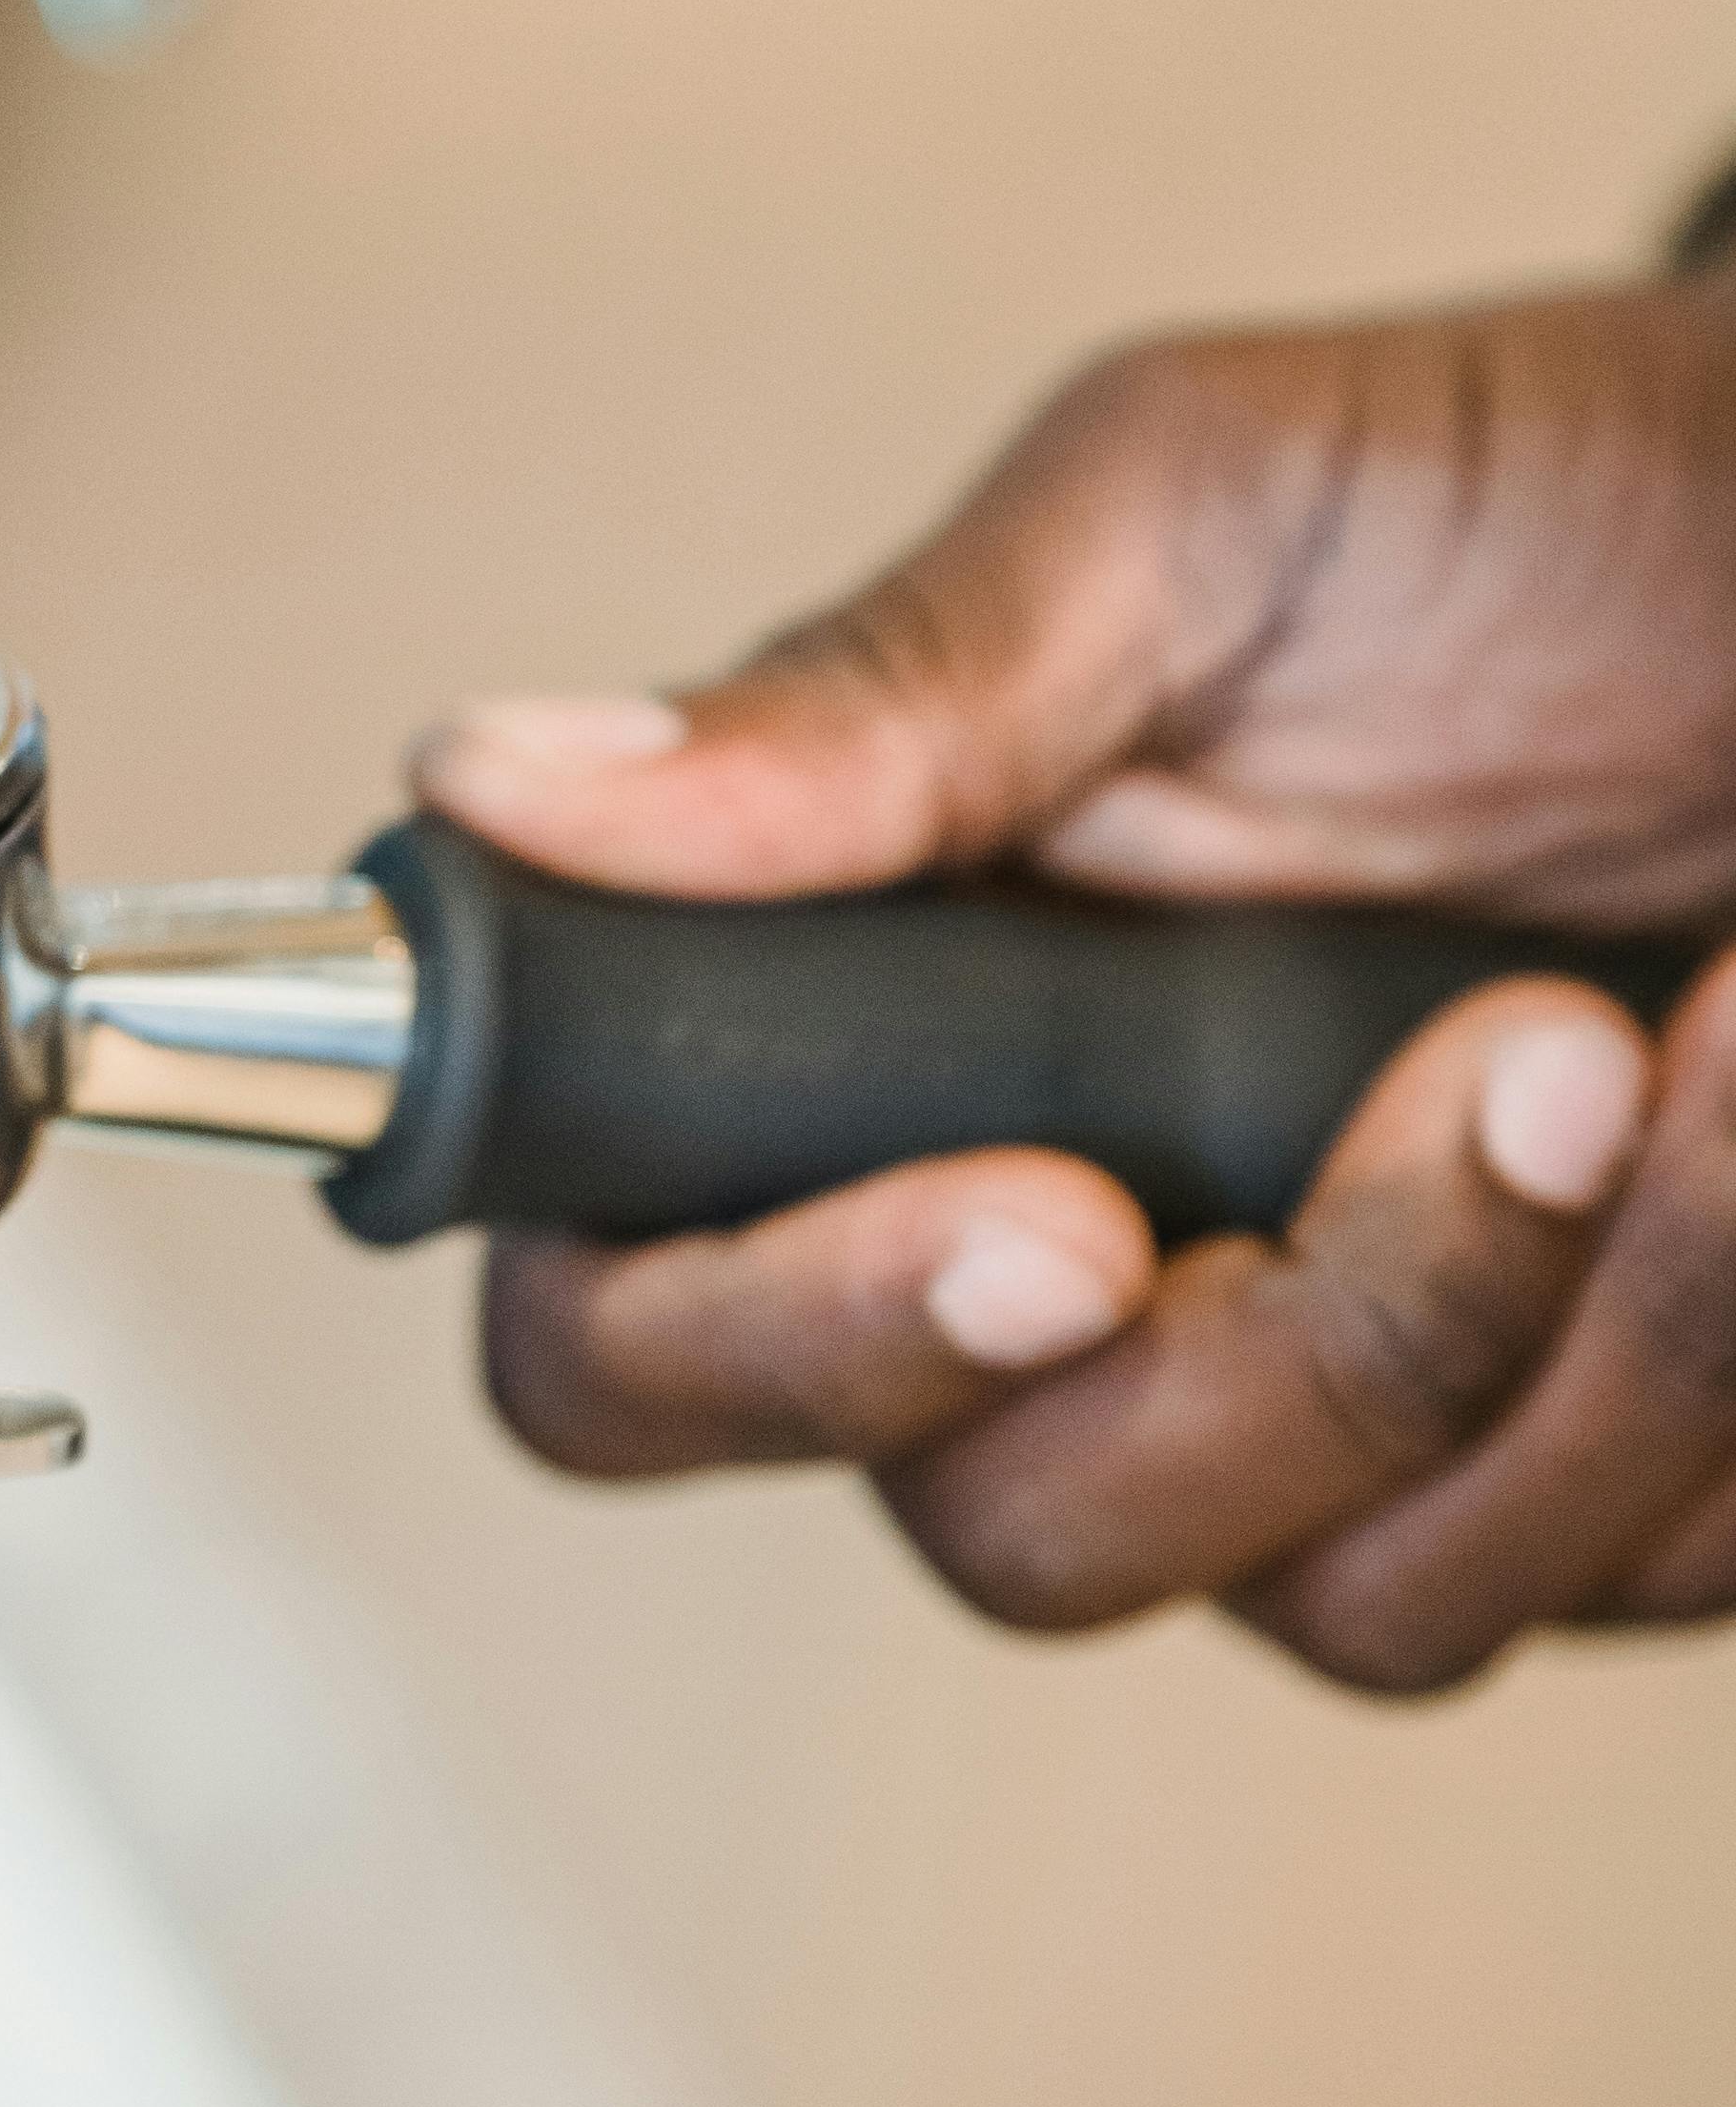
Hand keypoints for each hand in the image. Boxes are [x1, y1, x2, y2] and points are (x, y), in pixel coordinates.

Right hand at [430, 282, 1735, 1684]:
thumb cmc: (1532, 504)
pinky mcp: (1592, 1478)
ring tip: (1706, 1029)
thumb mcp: (1199, 518)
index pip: (628, 1343)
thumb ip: (872, 702)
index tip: (1053, 1222)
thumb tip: (493, 777)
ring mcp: (1335, 1418)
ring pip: (1347, 1601)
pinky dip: (1732, 1345)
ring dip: (1584, 1332)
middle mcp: (1076, 1286)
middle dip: (1310, 1345)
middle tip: (1526, 1063)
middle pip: (1022, 1538)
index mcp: (884, 1056)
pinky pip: (1618, 1577)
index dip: (782, 1348)